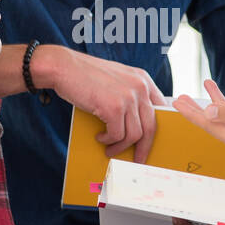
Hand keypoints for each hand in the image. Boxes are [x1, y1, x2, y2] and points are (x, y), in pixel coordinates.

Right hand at [45, 47, 166, 160]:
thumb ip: (130, 93)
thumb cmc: (85, 74)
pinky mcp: (114, 108)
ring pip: (134, 135)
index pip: (161, 108)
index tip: (152, 142)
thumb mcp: (117, 78)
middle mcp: (140, 87)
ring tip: (110, 149)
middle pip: (151, 126)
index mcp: (143, 78)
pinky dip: (108, 141)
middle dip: (144, 147)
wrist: (63, 66)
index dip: (158, 128)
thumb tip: (136, 121)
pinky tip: (100, 138)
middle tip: (138, 158)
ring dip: (121, 146)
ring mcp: (128, 97)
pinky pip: (117, 135)